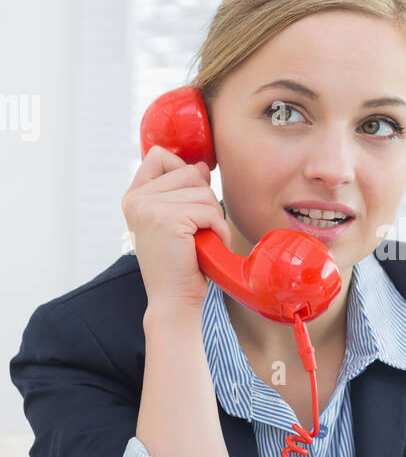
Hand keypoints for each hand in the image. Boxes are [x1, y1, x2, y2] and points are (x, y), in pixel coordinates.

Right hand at [121, 144, 232, 313]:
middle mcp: (136, 199)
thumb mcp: (178, 220)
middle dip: (204, 202)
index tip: (188, 202)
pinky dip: (219, 231)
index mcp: (134, 197)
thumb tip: (202, 166)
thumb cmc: (181, 263)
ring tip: (201, 243)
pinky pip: (211, 211)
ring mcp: (149, 207)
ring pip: (204, 192)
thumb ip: (184, 190)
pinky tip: (207, 249)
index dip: (183, 171)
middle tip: (196, 233)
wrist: (173, 301)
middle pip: (190, 172)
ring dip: (214, 220)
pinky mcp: (167, 218)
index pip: (160, 156)